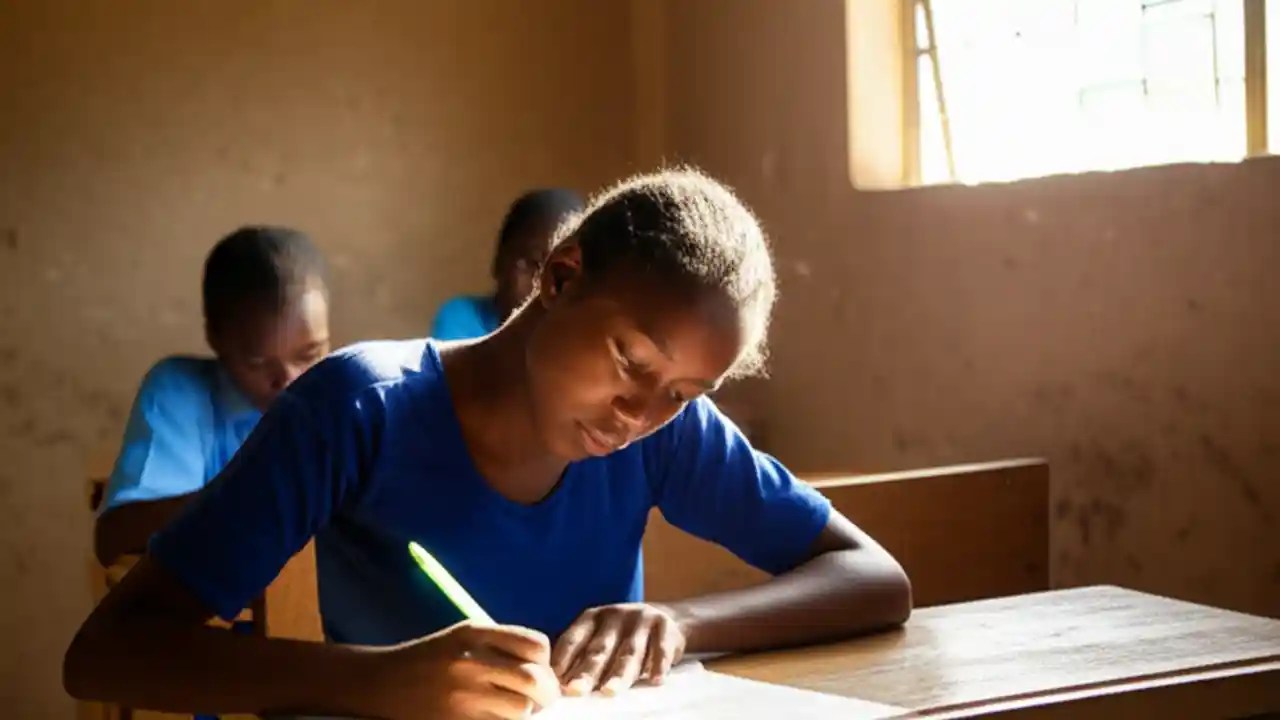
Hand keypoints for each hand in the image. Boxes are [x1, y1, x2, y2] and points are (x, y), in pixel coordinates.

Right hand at [373, 621, 560, 719]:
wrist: (380, 682)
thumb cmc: (429, 658)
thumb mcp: (462, 637)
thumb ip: (501, 645)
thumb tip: (547, 669)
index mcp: (475, 633)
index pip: (535, 645)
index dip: (545, 662)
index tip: (539, 672)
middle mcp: (470, 661)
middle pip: (533, 679)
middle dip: (546, 694)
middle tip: (543, 701)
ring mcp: (462, 695)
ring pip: (521, 710)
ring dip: (527, 714)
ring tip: (519, 712)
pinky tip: (500, 719)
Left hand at [551, 604, 686, 696]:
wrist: (666, 617)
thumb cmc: (622, 637)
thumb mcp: (599, 637)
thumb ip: (581, 656)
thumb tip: (556, 686)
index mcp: (592, 618)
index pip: (573, 639)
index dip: (563, 661)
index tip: (555, 683)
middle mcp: (614, 615)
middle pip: (599, 648)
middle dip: (587, 671)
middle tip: (575, 691)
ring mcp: (640, 619)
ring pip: (629, 651)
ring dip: (619, 673)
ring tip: (609, 692)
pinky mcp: (664, 625)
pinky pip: (661, 647)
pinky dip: (659, 664)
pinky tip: (654, 680)